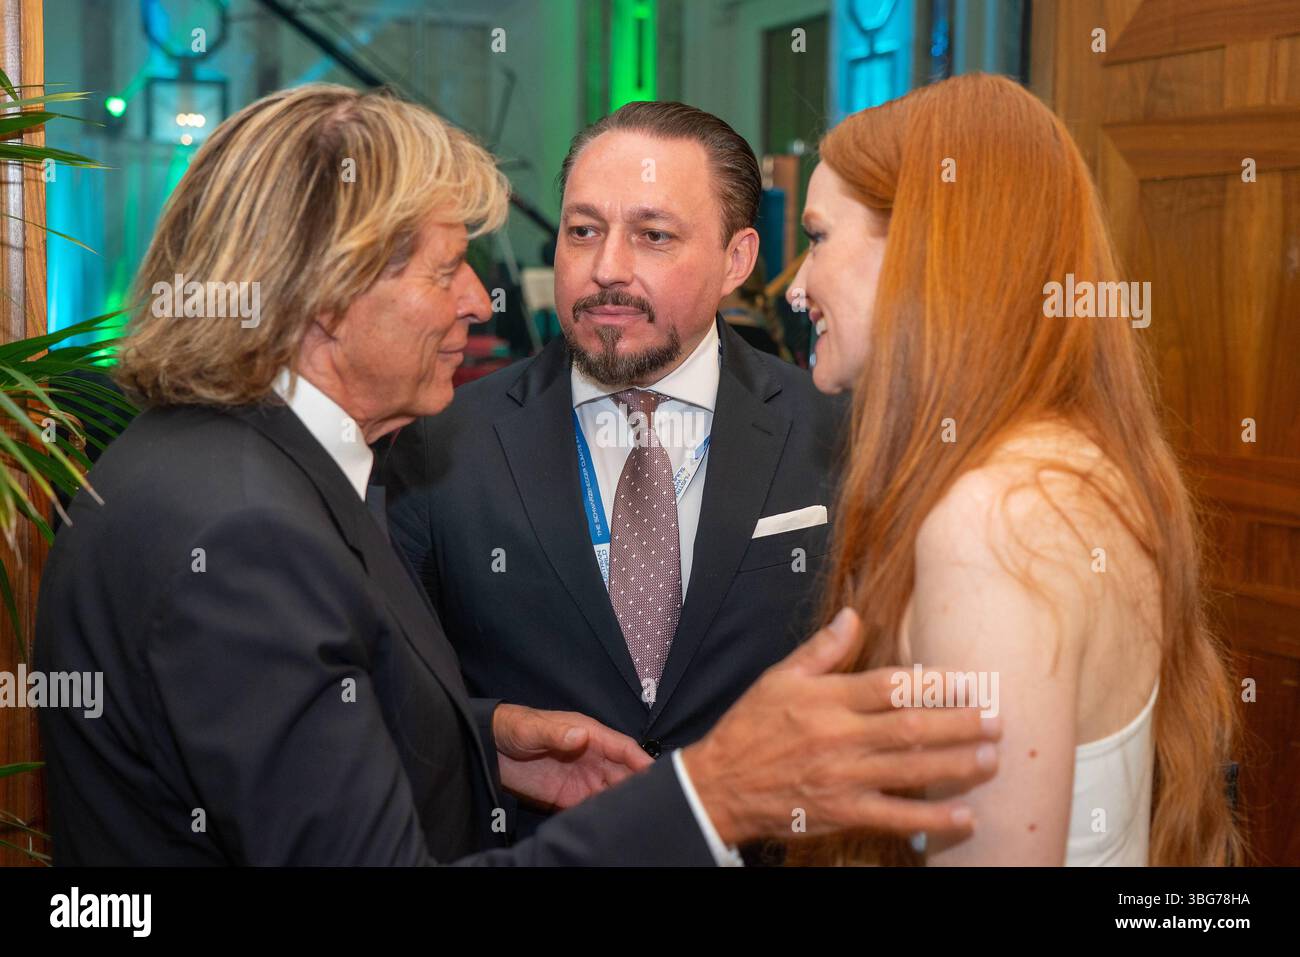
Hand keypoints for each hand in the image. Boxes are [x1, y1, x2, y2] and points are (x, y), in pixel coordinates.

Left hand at [492, 703, 652, 811]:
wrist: (489, 748)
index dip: (642, 761)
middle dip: (638, 787)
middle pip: (624, 773)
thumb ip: (556, 733)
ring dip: (623, 804)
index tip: (658, 775)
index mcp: (589, 735)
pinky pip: (592, 808)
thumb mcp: (532, 729)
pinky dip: (602, 816)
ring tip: (635, 820)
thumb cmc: (514, 728)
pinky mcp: (568, 797)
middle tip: (652, 805)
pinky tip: (611, 827)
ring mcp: (582, 779)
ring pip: (612, 792)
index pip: (623, 748)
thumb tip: (581, 736)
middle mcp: (592, 757)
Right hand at [681, 607, 1002, 845]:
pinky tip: (964, 815)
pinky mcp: (843, 812)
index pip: (888, 686)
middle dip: (960, 724)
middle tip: (996, 720)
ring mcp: (844, 778)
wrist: (720, 784)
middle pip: (911, 728)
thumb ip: (822, 649)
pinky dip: (932, 817)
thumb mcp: (779, 678)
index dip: (932, 683)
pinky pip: (896, 816)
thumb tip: (852, 617)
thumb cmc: (750, 728)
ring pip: (912, 770)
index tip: (967, 681)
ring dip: (957, 765)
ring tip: (992, 758)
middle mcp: (840, 737)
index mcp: (827, 700)